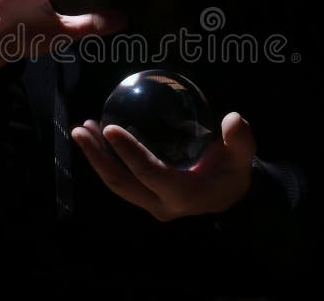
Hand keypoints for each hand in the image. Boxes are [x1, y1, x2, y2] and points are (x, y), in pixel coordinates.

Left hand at [71, 112, 256, 221]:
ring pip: (115, 183)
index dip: (129, 152)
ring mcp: (149, 202)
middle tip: (81, 129)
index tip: (110, 128)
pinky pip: (119, 180)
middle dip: (97, 157)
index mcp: (183, 193)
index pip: (149, 173)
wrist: (227, 197)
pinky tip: (96, 137)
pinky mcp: (144, 196)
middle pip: (120, 183)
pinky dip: (104, 160)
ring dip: (95, 158)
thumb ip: (240, 140)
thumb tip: (233, 120)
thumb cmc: (233, 173)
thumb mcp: (242, 157)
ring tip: (82, 130)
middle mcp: (161, 203)